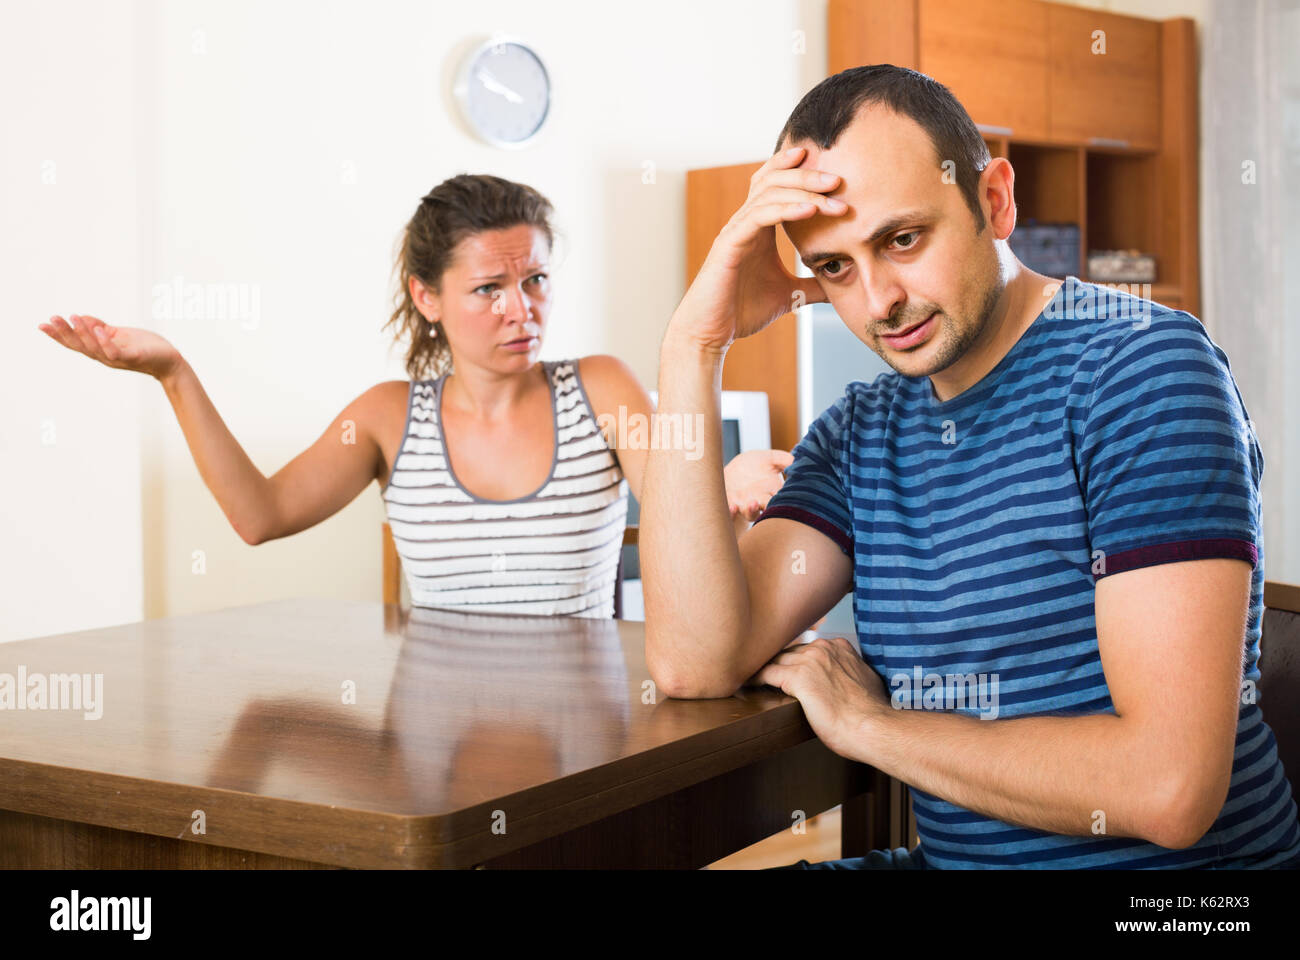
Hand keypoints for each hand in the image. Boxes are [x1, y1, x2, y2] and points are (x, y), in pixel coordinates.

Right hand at [39, 314, 182, 380]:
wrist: (168, 360)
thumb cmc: (143, 346)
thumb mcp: (118, 334)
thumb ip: (100, 327)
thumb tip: (81, 317)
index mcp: (100, 350)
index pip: (75, 343)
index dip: (59, 335)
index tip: (42, 325)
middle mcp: (105, 357)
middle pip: (80, 346)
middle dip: (65, 333)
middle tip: (51, 319)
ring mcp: (118, 359)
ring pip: (95, 348)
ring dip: (83, 333)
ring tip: (73, 318)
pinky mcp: (133, 357)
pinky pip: (115, 351)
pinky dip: (105, 341)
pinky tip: (99, 328)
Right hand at [670, 145, 845, 351]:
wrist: (711, 332)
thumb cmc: (741, 311)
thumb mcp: (789, 295)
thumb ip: (812, 286)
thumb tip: (838, 287)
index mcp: (757, 228)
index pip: (774, 184)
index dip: (795, 168)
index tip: (827, 166)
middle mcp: (744, 223)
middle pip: (773, 180)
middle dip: (806, 175)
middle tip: (838, 179)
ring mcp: (735, 231)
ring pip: (768, 193)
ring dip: (802, 190)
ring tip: (832, 194)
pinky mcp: (729, 244)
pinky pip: (759, 216)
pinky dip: (786, 209)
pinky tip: (810, 208)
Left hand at [724, 448, 792, 522]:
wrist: (732, 470)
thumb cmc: (754, 465)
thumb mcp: (769, 458)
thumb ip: (784, 459)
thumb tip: (796, 460)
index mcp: (772, 492)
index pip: (783, 499)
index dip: (787, 501)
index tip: (789, 498)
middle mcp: (760, 501)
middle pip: (768, 511)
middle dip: (771, 510)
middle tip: (772, 505)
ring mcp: (744, 505)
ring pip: (750, 514)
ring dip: (751, 511)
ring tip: (752, 504)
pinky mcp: (730, 504)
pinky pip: (731, 512)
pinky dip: (732, 512)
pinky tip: (732, 507)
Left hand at [752, 635, 888, 762]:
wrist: (873, 728)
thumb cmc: (871, 714)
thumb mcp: (865, 681)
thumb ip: (849, 672)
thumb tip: (844, 680)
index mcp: (839, 646)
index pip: (807, 648)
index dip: (794, 659)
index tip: (785, 667)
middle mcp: (824, 648)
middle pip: (789, 651)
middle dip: (777, 662)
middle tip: (762, 672)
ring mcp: (810, 661)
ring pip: (776, 660)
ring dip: (763, 668)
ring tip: (749, 676)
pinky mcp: (798, 678)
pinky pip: (767, 673)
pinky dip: (755, 678)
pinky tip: (746, 684)